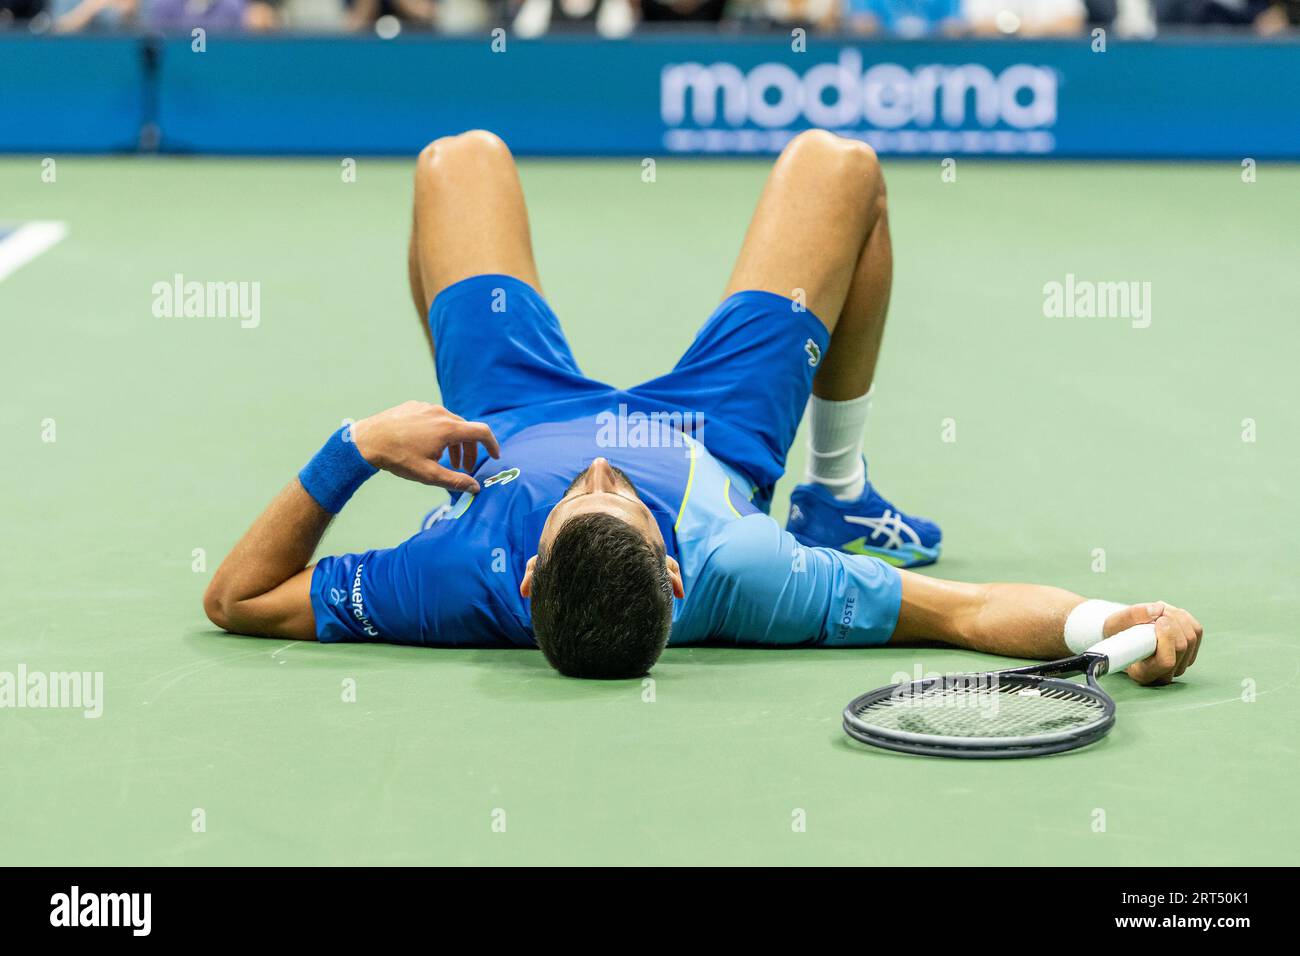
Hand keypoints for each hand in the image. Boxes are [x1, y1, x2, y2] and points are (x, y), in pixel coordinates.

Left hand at [352, 401, 499, 493]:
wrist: (366, 441)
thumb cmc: (398, 458)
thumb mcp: (429, 474)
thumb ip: (455, 481)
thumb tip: (475, 488)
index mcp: (448, 428)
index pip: (482, 432)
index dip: (492, 444)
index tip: (495, 456)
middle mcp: (440, 413)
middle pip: (465, 429)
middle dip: (469, 449)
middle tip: (464, 468)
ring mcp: (426, 407)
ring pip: (450, 423)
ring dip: (453, 442)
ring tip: (445, 459)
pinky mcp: (414, 406)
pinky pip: (434, 417)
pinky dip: (439, 432)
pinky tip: (426, 445)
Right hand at [1103, 602, 1203, 685]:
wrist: (1123, 636)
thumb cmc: (1116, 633)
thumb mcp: (1114, 623)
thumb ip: (1132, 616)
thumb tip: (1158, 609)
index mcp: (1143, 673)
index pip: (1166, 661)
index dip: (1167, 638)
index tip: (1158, 620)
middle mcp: (1164, 674)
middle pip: (1182, 646)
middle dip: (1171, 621)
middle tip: (1157, 610)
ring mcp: (1180, 666)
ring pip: (1192, 637)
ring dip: (1177, 617)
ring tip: (1160, 611)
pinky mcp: (1190, 654)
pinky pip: (1197, 631)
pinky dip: (1185, 617)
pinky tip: (1170, 615)